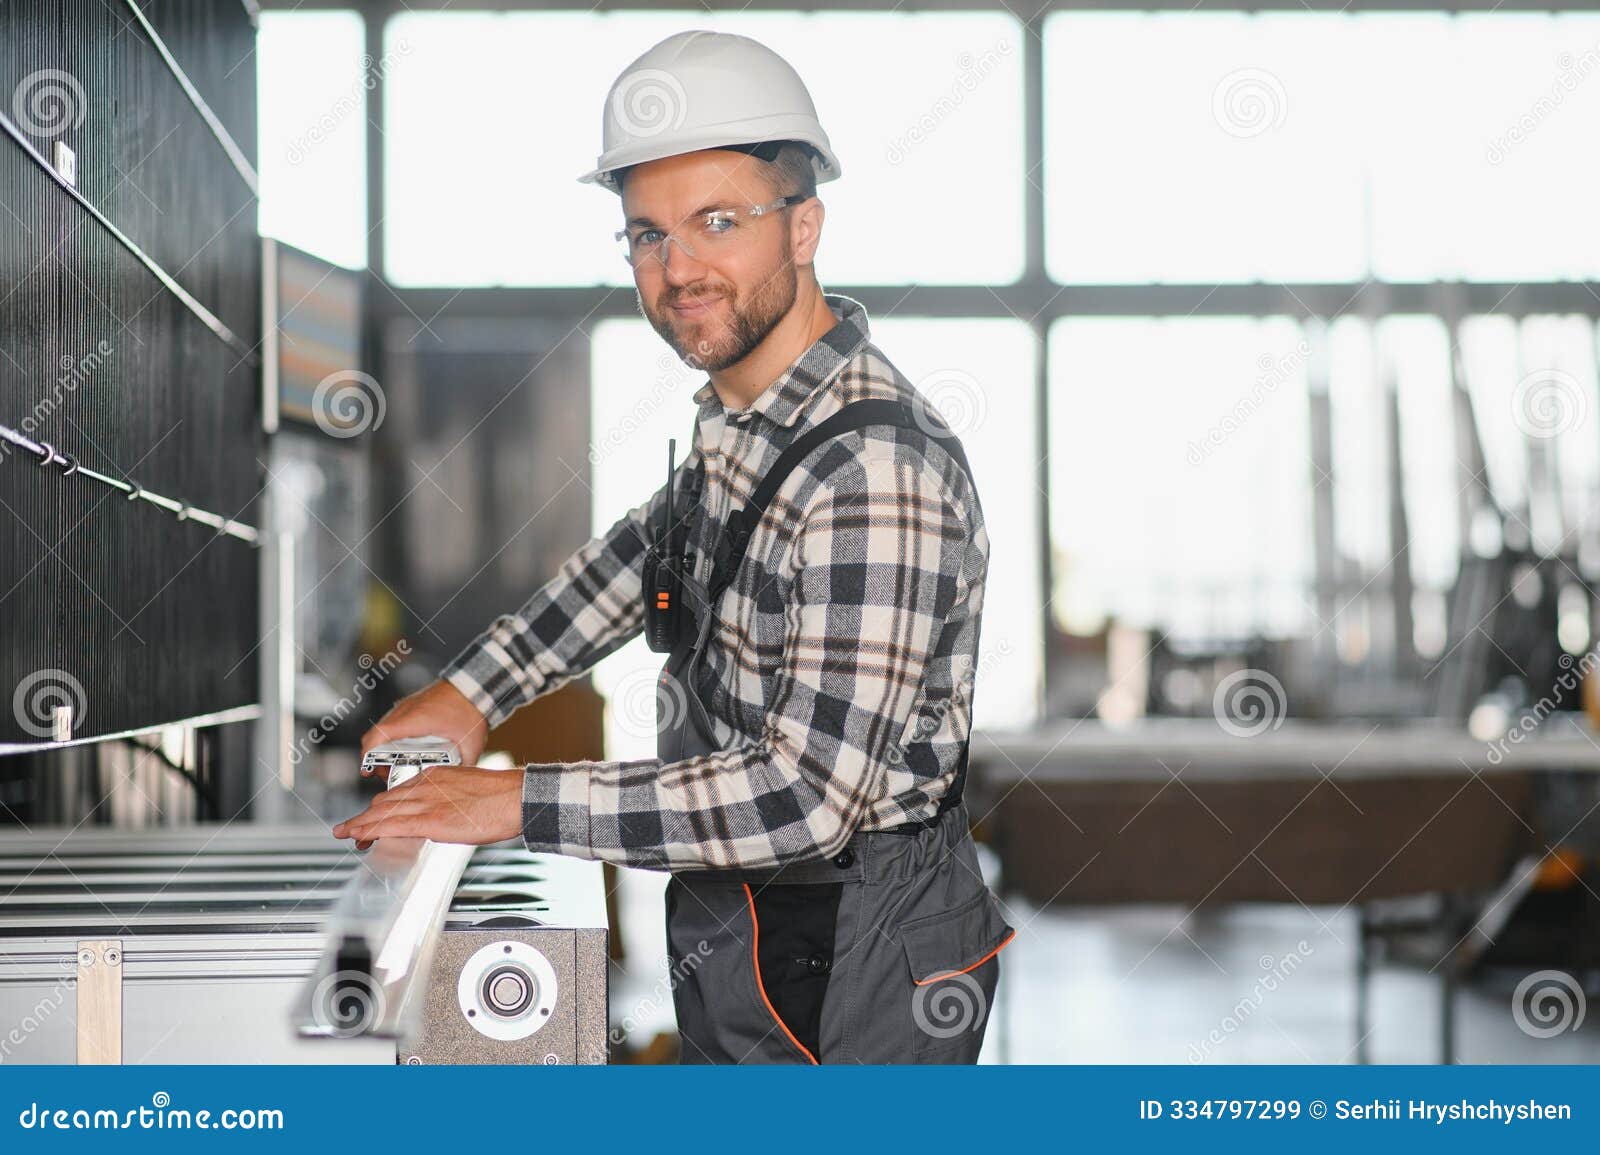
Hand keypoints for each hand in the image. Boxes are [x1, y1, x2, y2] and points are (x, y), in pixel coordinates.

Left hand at [331, 766, 523, 846]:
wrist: (517, 797)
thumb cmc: (504, 796)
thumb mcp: (470, 789)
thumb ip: (451, 799)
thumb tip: (445, 815)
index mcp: (437, 775)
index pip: (400, 791)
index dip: (382, 805)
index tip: (372, 814)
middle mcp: (427, 785)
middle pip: (386, 801)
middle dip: (367, 816)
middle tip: (352, 828)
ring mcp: (427, 802)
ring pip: (383, 813)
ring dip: (362, 824)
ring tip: (347, 833)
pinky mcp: (430, 820)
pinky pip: (393, 826)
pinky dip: (373, 831)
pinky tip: (360, 836)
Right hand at [360, 679, 489, 777]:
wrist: (473, 687)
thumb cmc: (471, 709)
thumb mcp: (470, 744)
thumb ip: (462, 766)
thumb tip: (455, 783)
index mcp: (417, 719)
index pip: (381, 733)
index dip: (369, 753)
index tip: (367, 769)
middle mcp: (406, 710)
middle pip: (375, 735)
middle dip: (374, 758)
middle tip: (384, 774)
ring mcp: (406, 707)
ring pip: (382, 730)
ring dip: (381, 748)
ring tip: (393, 766)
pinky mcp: (410, 707)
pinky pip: (392, 725)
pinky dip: (390, 739)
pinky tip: (401, 751)